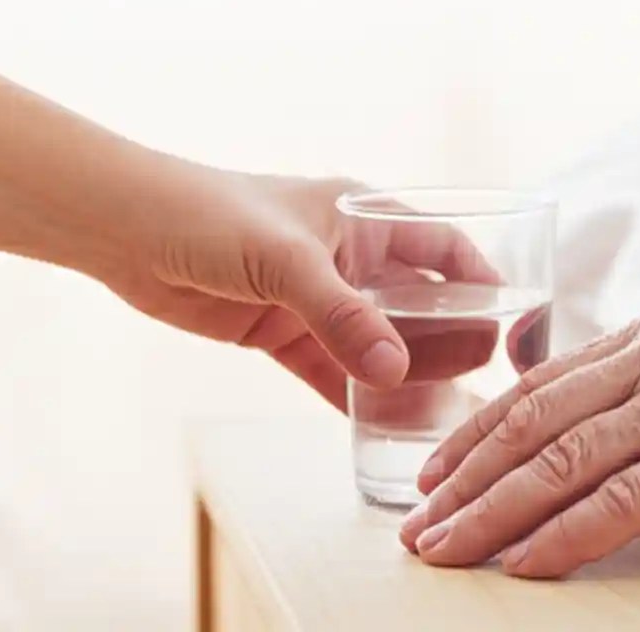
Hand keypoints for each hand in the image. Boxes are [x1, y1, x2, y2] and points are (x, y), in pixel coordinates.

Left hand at [101, 170, 491, 411]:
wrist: (125, 229)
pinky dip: (354, 395)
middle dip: (450, 338)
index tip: (514, 321)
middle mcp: (351, 258)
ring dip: (405, 373)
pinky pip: (331, 369)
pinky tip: (381, 423)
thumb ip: (342, 316)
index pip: (445, 248)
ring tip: (444, 412)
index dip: (482, 281)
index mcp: (366, 218)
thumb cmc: (210, 215)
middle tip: (482, 381)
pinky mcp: (282, 332)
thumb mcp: (287, 261)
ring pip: (378, 341)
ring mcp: (317, 297)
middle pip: (418, 302)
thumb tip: (396, 374)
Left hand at [399, 247, 639, 576]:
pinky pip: (627, 498)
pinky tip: (526, 560)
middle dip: (463, 479)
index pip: (539, 388)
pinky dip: (567, 532)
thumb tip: (617, 392)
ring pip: (560, 462)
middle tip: (415, 525)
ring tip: (442, 548)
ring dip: (491, 510)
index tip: (436, 472)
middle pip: (531, 426)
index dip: (478, 433)